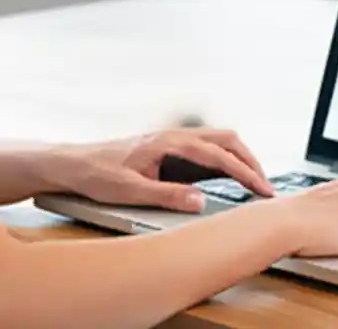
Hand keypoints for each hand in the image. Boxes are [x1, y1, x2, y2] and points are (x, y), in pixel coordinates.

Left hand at [37, 129, 275, 212]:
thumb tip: (201, 201)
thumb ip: (168, 196)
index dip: (245, 172)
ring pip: (218, 140)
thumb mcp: (131, 192)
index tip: (263, 190)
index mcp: (168, 143)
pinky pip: (206, 147)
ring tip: (252, 182)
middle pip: (227, 139)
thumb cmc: (97, 175)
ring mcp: (171, 139)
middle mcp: (174, 136)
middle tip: (265, 187)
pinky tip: (225, 177)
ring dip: (239, 157)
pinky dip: (224, 158)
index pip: (219, 155)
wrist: (72, 164)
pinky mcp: (168, 147)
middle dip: (250, 161)